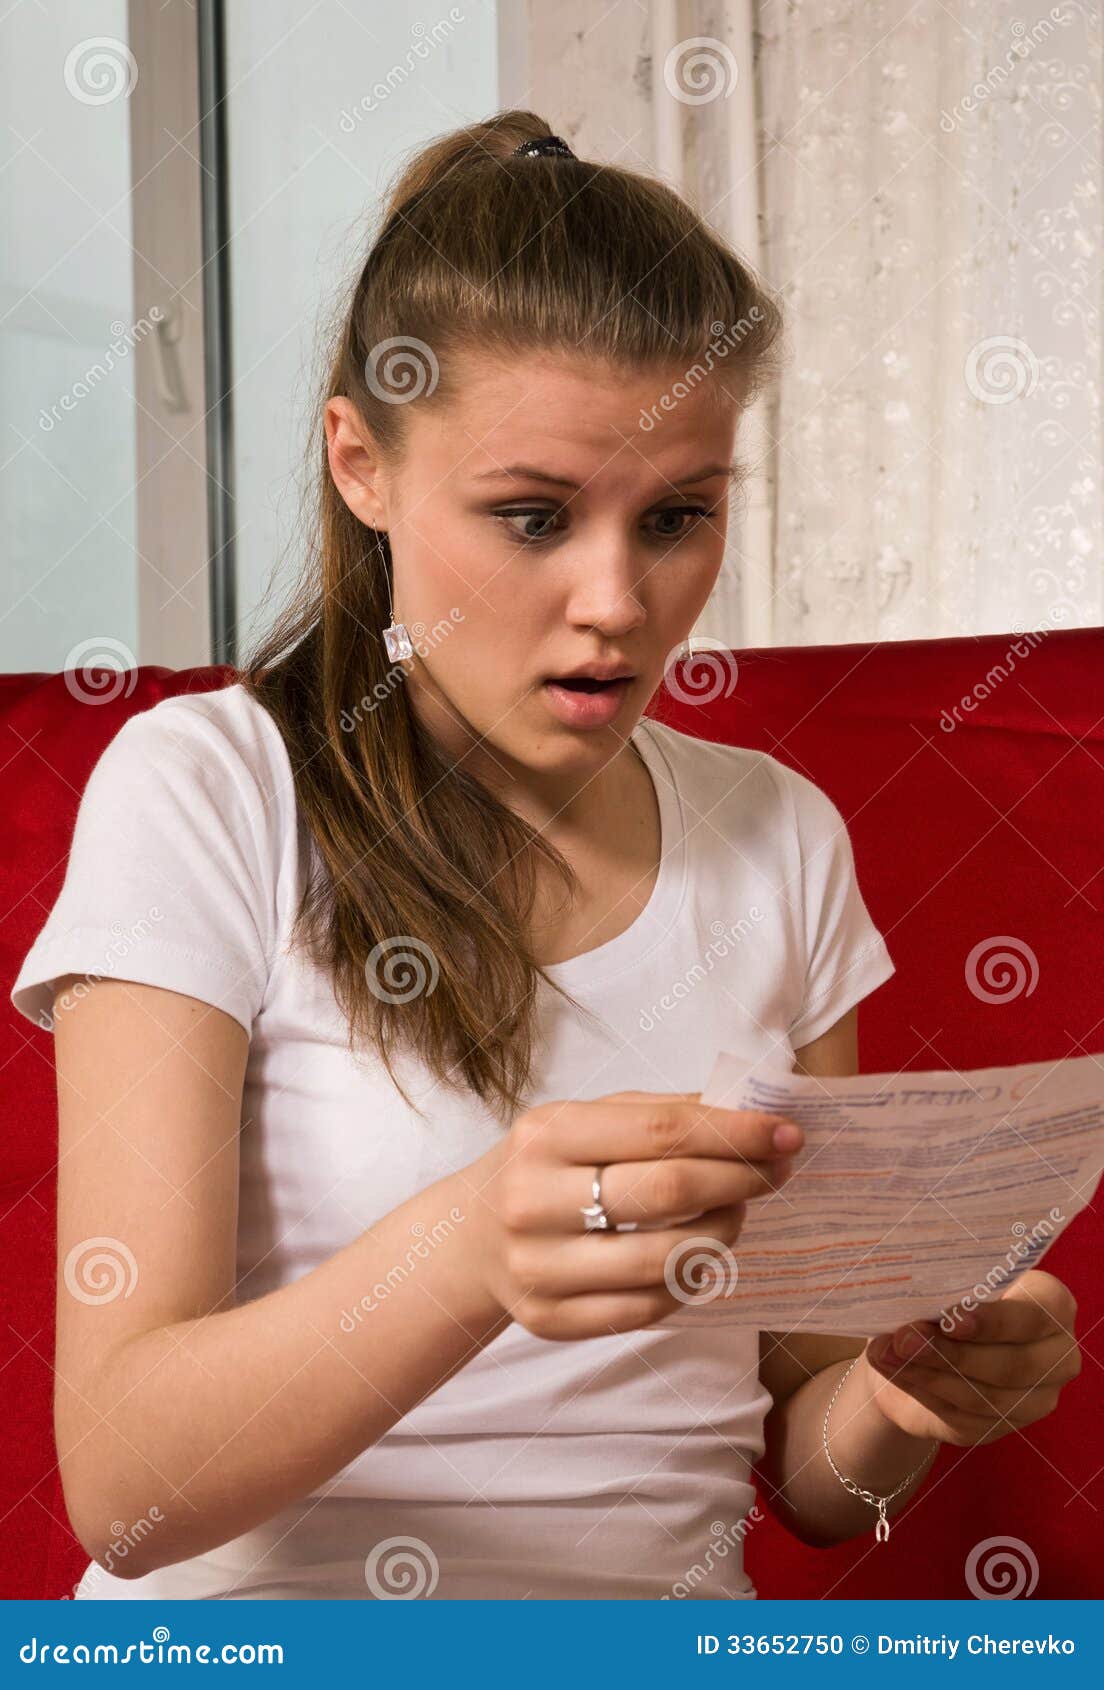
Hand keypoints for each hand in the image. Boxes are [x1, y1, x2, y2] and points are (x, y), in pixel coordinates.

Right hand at [468, 1088, 801, 1340]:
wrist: (469, 1237)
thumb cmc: (549, 1166)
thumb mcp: (586, 1121)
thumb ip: (662, 1113)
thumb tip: (753, 1113)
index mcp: (546, 1134)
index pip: (661, 1131)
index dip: (734, 1133)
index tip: (786, 1134)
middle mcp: (533, 1199)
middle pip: (668, 1193)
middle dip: (739, 1181)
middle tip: (776, 1172)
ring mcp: (538, 1267)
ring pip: (666, 1260)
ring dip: (723, 1234)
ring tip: (737, 1213)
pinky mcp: (549, 1320)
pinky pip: (648, 1309)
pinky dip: (690, 1282)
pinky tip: (700, 1258)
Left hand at [862, 1270, 1081, 1445]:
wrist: (930, 1341)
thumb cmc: (947, 1297)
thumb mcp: (948, 1283)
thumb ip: (943, 1291)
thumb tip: (915, 1308)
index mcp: (1052, 1306)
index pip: (1036, 1316)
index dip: (995, 1321)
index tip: (951, 1320)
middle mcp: (1055, 1356)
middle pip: (1012, 1365)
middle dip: (952, 1353)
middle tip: (904, 1338)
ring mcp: (1032, 1399)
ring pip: (984, 1397)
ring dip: (928, 1374)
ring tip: (887, 1352)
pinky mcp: (998, 1426)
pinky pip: (960, 1416)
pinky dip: (919, 1389)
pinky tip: (891, 1369)